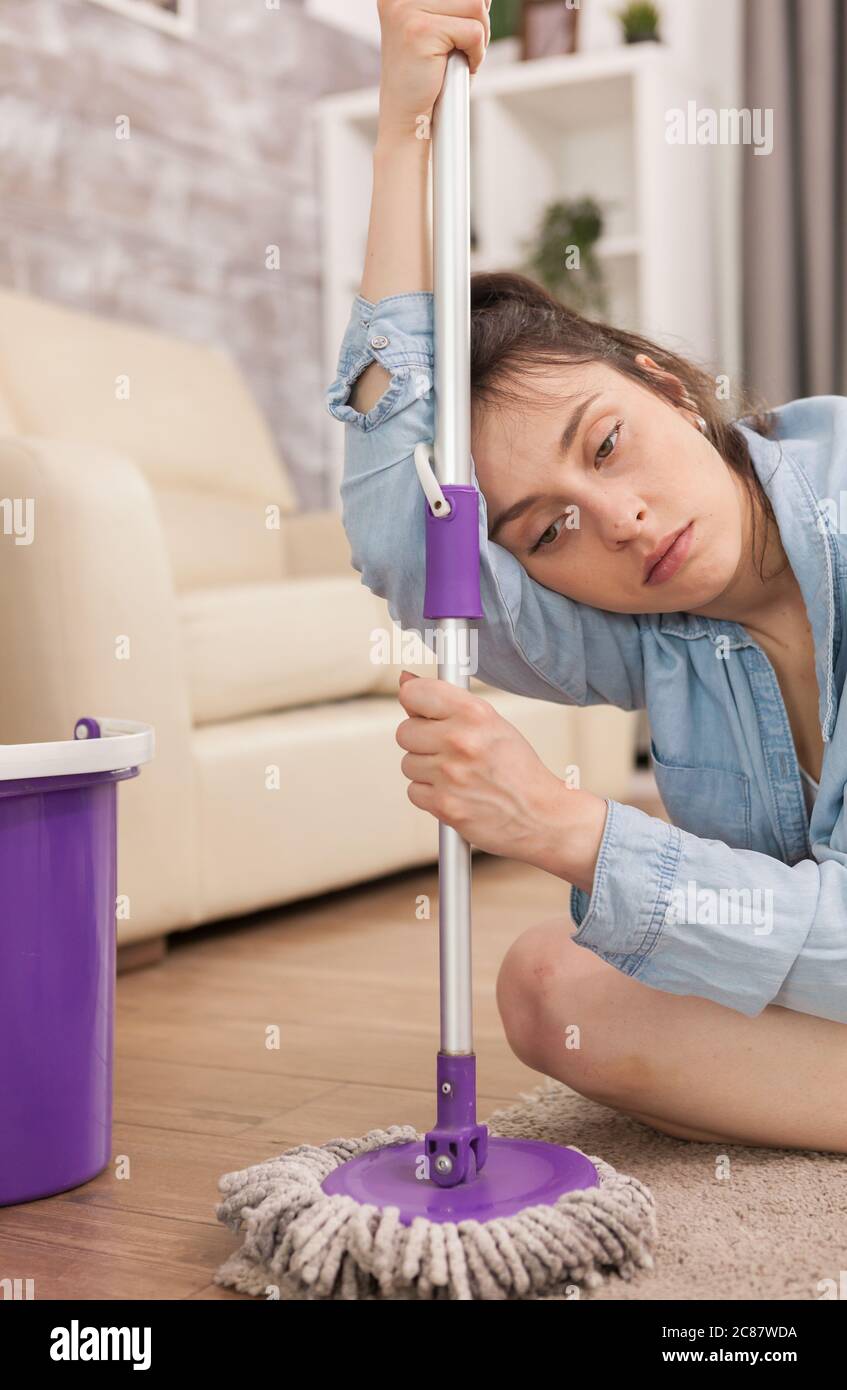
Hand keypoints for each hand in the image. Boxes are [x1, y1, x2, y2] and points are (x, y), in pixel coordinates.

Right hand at [377, 0, 490, 136]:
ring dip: (479, 38)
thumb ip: (455, 4)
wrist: (408, 121)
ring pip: (476, 5)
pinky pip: (473, 32)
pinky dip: (476, 54)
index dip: (471, 6)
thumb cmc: (427, 79)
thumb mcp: (439, 29)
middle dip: (478, 20)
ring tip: (459, 58)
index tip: (460, 31)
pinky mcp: (421, 30)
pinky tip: (459, 68)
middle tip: (461, 48)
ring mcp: (407, 9)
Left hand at [396, 671, 606, 887]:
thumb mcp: (492, 723)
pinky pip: (414, 791)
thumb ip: (447, 702)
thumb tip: (405, 680)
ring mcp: (450, 774)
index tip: (422, 711)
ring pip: (408, 763)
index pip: (415, 694)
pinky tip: (455, 793)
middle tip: (448, 751)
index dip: (415, 703)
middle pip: (405, 732)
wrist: (541, 816)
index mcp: (475, 713)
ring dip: (426, 770)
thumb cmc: (518, 769)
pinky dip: (430, 795)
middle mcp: (460, 740)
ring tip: (457, 774)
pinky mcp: (443, 805)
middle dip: (421, 742)